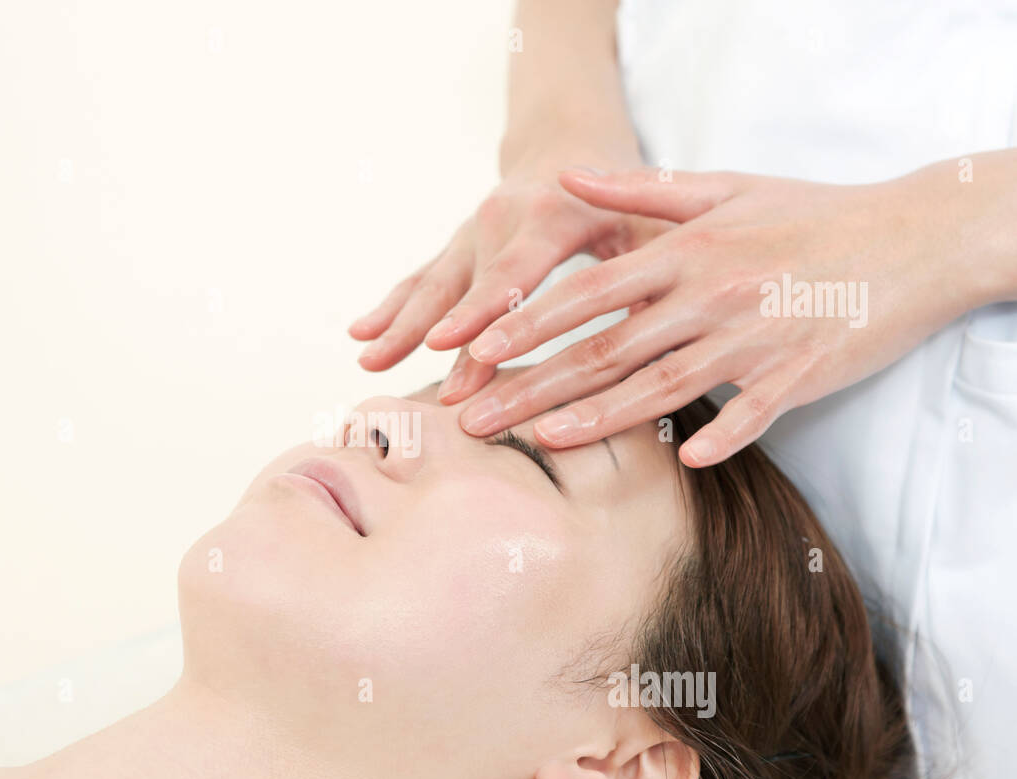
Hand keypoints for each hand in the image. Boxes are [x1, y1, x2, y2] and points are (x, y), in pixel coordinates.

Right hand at [348, 151, 670, 399]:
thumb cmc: (627, 196)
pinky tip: (359, 333)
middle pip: (469, 287)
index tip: (466, 349)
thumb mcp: (654, 221)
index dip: (490, 313)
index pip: (518, 273)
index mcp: (555, 214)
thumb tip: (663, 328)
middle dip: (446, 340)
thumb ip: (655, 268)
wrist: (570, 143)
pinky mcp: (456, 247)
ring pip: (433, 284)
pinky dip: (390, 306)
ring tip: (369, 360)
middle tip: (435, 390)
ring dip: (401, 325)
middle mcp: (503, 219)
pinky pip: (419, 279)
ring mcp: (472, 233)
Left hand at [447, 160, 993, 465]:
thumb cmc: (810, 214)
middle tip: (474, 416)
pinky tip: (684, 461)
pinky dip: (723, 435)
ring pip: (662, 385)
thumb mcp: (724, 187)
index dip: (527, 322)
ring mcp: (755, 336)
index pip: (588, 292)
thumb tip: (566, 173)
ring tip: (539, 442)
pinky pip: (754, 411)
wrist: (914, 236)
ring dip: (598, 418)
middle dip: (533, 385)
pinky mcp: (800, 372)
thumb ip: (639, 188)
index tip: (474, 349)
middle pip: (606, 349)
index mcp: (686, 251)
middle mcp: (710, 294)